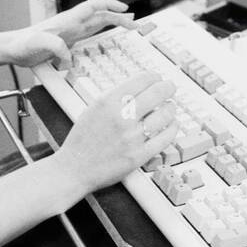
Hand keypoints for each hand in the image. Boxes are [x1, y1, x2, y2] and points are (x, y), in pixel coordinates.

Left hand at [0, 0, 133, 70]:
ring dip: (113, 23)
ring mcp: (70, 32)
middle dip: (119, 17)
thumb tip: (71, 59)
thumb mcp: (38, 43)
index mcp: (68, 20)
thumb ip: (56, 47)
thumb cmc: (22, 43)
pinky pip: (90, 36)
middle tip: (135, 24)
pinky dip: (102, 35)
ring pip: (97, 24)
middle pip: (100, 15)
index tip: (125, 9)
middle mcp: (71, 24)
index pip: (94, 6)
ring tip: (128, 26)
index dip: (110, 5)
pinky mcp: (67, 41)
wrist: (12, 49)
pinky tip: (107, 39)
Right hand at [54, 73, 178, 194]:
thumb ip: (115, 97)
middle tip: (170, 87)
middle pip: (158, 93)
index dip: (154, 77)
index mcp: (108, 102)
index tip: (157, 78)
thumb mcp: (93, 109)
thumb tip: (139, 87)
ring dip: (171, 108)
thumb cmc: (82, 140)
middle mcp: (122, 117)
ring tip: (170, 107)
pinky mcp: (139, 155)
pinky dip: (172, 128)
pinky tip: (172, 125)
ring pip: (165, 114)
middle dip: (168, 87)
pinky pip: (165, 138)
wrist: (74, 169)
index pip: (142, 80)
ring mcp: (132, 137)